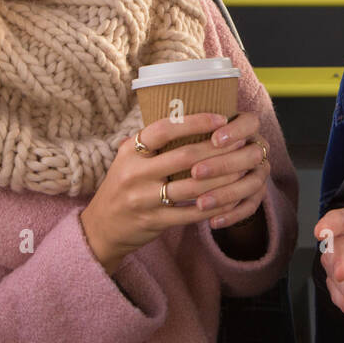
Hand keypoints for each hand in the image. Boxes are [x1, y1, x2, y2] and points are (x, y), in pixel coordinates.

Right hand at [79, 112, 268, 273]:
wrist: (101, 228)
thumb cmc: (123, 185)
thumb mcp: (128, 158)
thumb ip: (152, 142)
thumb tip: (188, 114)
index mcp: (130, 151)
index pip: (164, 128)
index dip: (195, 122)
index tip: (221, 119)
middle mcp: (135, 173)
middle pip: (185, 157)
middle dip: (218, 150)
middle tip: (241, 143)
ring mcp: (143, 199)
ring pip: (192, 186)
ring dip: (222, 178)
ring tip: (242, 169)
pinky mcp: (154, 221)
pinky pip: (190, 213)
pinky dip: (213, 206)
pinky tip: (230, 199)